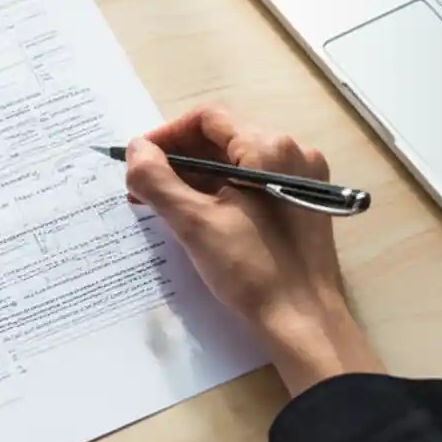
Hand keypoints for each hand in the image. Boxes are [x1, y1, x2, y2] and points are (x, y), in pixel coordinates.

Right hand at [125, 106, 384, 394]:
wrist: (305, 323)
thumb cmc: (253, 271)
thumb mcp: (195, 224)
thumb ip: (157, 180)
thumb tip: (136, 150)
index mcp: (270, 148)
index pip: (208, 118)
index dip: (168, 135)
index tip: (140, 162)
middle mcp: (293, 153)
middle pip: (224, 137)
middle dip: (179, 158)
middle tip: (145, 187)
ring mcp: (302, 178)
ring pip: (238, 161)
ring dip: (198, 176)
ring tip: (164, 204)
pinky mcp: (302, 202)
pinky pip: (255, 181)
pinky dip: (222, 190)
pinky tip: (197, 215)